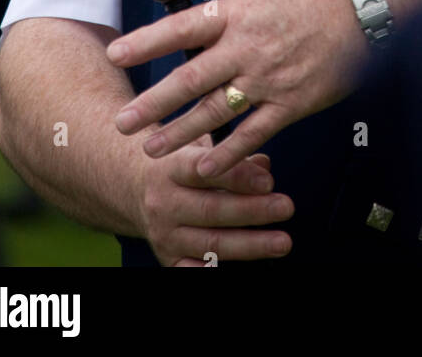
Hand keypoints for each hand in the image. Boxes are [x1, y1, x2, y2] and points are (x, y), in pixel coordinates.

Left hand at [109, 0, 366, 177]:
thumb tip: (201, 35)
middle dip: (153, 103)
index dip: (147, 42)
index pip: (181, 27)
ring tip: (153, 148)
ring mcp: (267, 77)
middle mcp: (246, 46)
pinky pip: (253, 134)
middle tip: (123, 121)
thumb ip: (231, 19)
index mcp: (236, 13)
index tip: (117, 54)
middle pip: (190, 78)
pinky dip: (228, 153)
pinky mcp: (290, 102)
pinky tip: (206, 165)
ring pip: (214, 110)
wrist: (361, 6)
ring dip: (180, 132)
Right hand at [135, 138, 294, 266]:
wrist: (134, 188)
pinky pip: (192, 271)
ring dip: (250, 244)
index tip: (269, 181)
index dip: (238, 176)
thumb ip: (232, 154)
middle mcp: (164, 202)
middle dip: (252, 210)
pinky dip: (215, 272)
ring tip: (283, 242)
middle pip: (211, 209)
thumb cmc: (183, 165)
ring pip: (210, 243)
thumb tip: (265, 165)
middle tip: (287, 207)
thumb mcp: (200, 150)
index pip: (206, 171)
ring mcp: (165, 234)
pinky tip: (245, 269)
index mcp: (172, 168)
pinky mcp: (167, 259)